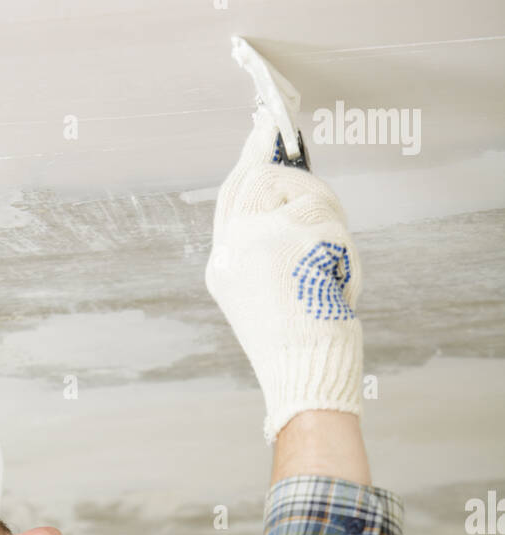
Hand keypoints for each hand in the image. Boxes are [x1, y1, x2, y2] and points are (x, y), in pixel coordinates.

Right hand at [206, 107, 363, 443]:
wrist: (302, 374)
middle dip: (296, 178)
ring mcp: (257, 237)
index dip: (249, 159)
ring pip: (303, 193)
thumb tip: (294, 199)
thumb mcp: (269, 298)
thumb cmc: (297, 347)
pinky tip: (336, 282)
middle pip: (263, 181)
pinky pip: (326, 215)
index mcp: (223, 266)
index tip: (263, 130)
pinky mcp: (288, 236)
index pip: (232, 197)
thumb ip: (270, 249)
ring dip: (330, 223)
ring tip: (332, 272)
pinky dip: (343, 247)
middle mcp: (232, 247)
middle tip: (302, 161)